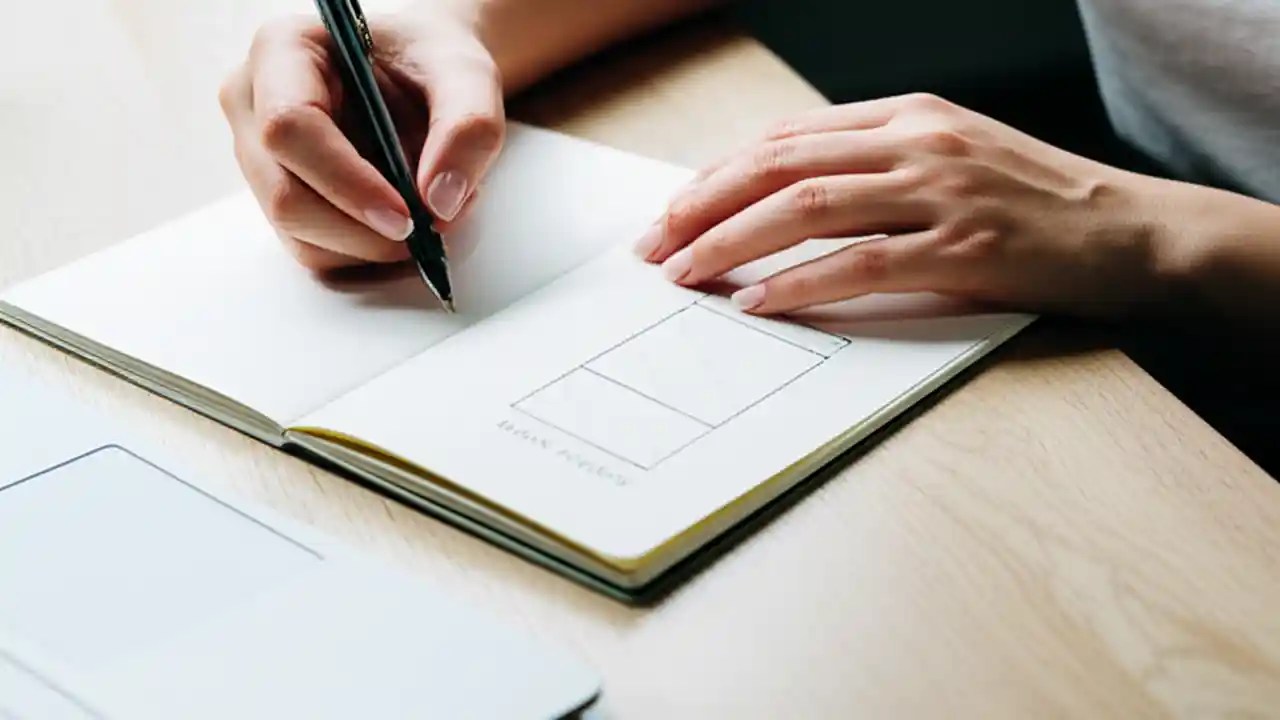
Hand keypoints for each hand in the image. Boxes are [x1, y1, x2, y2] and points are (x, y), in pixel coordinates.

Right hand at [219, 10, 503, 271]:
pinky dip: (368, 254)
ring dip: (372, 247)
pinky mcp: (284, 198)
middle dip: (364, 231)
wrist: (425, 74)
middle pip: (286, 195)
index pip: (290, 127)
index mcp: (283, 52)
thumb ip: (467, 127)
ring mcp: (262, 159)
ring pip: (299, 235)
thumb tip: (441, 200)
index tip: (407, 216)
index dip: (347, 182)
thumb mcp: (468, 75)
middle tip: (431, 232)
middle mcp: (255, 107)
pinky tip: (408, 227)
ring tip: (431, 218)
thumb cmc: (432, 61)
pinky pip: (316, 250)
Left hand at [635, 93, 1176, 317]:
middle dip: (704, 207)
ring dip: (733, 244)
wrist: (1131, 232)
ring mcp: (942, 191)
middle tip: (655, 247)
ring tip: (686, 275)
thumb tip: (783, 204)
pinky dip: (800, 284)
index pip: (786, 138)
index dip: (718, 175)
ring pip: (807, 207)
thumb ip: (875, 169)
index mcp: (908, 116)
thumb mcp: (951, 160)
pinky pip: (860, 262)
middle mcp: (917, 142)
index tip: (673, 212)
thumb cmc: (1034, 203)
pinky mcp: (966, 247)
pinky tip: (758, 304)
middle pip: (780, 166)